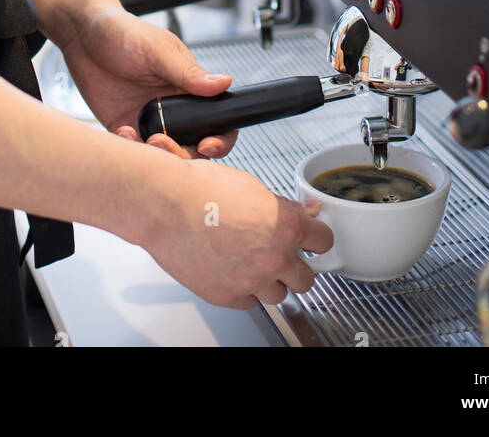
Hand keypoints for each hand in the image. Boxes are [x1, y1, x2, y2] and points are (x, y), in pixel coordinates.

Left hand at [59, 4, 237, 158]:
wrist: (82, 33)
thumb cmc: (123, 31)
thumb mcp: (157, 49)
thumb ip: (188, 72)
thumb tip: (224, 83)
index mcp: (188, 87)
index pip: (216, 120)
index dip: (219, 138)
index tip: (207, 145)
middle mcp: (172, 107)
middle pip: (192, 146)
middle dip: (184, 154)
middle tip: (164, 143)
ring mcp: (149, 119)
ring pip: (164, 153)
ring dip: (158, 155)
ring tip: (142, 139)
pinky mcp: (124, 126)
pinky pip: (134, 150)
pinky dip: (131, 149)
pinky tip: (122, 132)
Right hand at [141, 154, 333, 307]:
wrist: (165, 205)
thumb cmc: (201, 190)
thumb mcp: (251, 186)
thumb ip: (282, 207)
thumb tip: (303, 213)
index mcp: (286, 225)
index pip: (324, 242)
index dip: (316, 238)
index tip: (311, 240)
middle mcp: (274, 256)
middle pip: (307, 279)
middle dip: (296, 267)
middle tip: (281, 255)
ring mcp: (252, 280)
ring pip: (279, 295)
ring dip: (270, 281)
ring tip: (251, 262)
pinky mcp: (228, 296)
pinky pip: (249, 302)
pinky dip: (244, 289)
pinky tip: (232, 269)